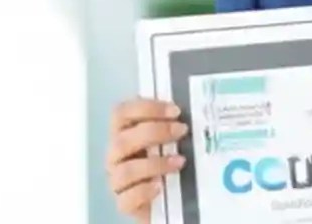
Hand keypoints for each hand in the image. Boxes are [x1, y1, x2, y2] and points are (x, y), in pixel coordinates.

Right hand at [106, 98, 188, 221]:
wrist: (168, 198)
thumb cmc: (167, 162)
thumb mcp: (170, 140)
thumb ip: (173, 127)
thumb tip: (194, 114)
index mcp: (124, 133)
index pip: (122, 113)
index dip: (146, 108)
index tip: (175, 111)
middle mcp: (116, 155)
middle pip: (123, 140)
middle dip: (155, 132)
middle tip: (182, 130)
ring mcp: (117, 180)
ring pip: (125, 170)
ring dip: (155, 163)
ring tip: (180, 161)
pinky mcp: (124, 203)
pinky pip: (127, 198)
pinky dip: (144, 191)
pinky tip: (160, 186)